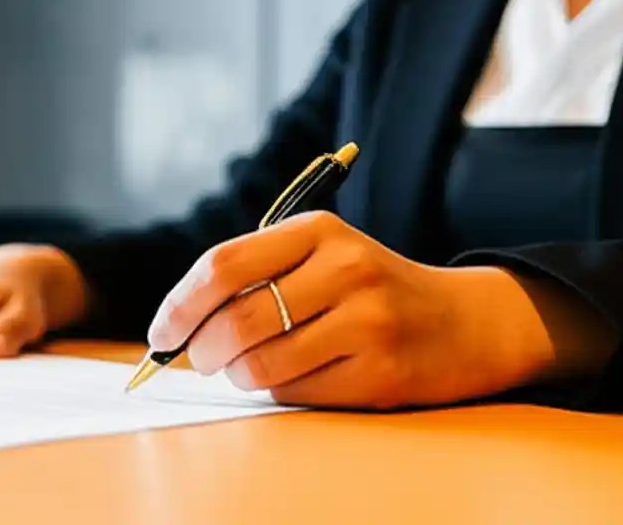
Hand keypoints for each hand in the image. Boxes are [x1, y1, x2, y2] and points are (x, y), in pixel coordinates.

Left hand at [148, 212, 617, 408]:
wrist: (462, 322)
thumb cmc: (365, 288)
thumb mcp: (317, 255)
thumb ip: (252, 276)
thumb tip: (175, 326)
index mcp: (317, 230)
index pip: (223, 265)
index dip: (180, 304)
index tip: (160, 332)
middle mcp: (345, 268)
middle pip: (235, 321)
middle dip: (200, 350)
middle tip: (198, 359)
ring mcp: (367, 321)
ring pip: (260, 364)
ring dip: (237, 375)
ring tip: (246, 367)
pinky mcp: (381, 372)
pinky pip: (296, 392)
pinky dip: (278, 391)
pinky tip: (294, 375)